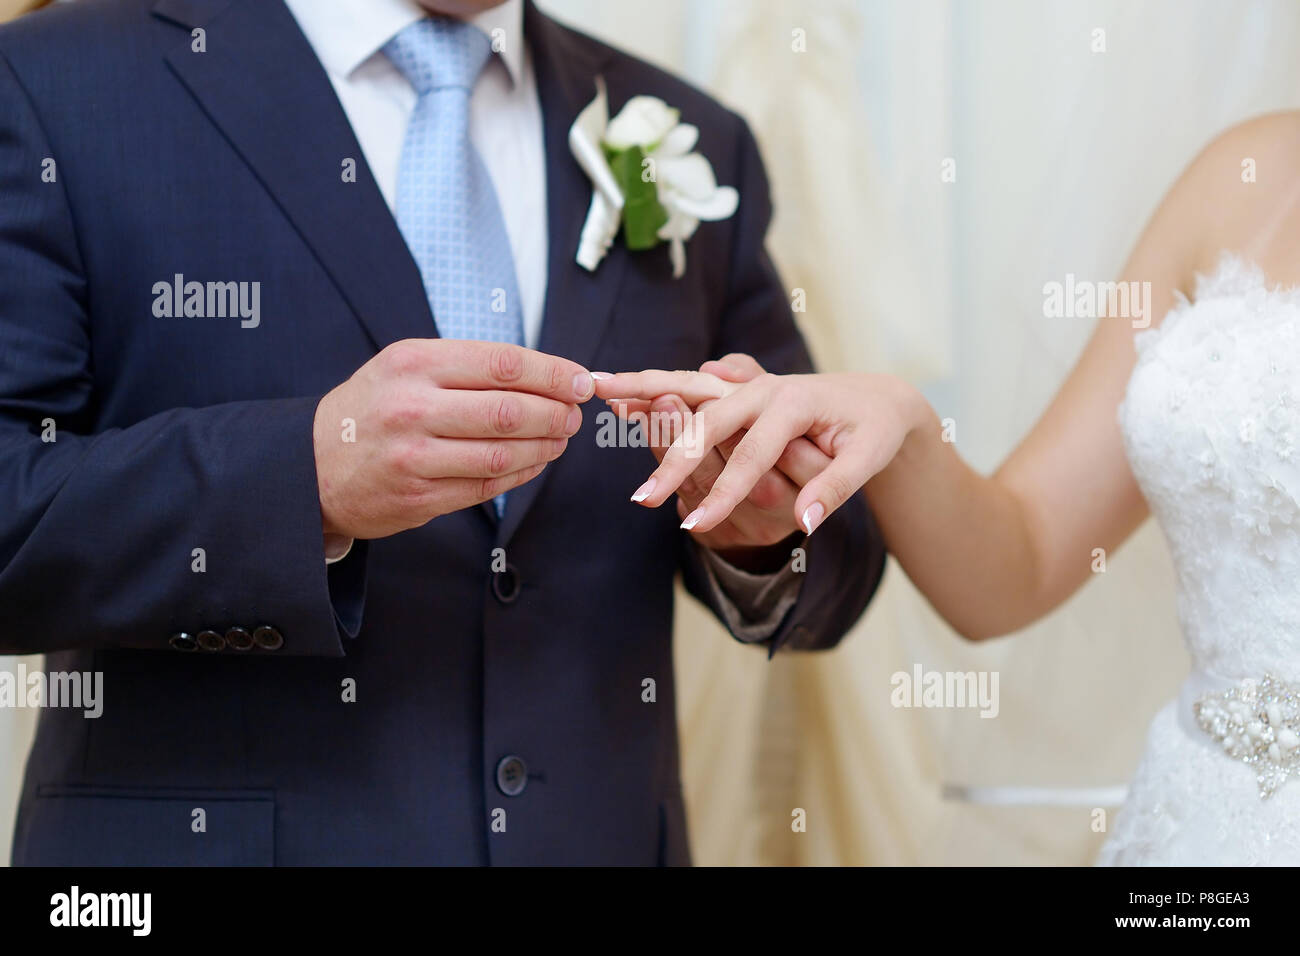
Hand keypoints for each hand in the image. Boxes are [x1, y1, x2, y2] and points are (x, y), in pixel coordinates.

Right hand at [314, 339, 592, 539]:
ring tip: (560, 438)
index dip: (553, 373)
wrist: (312, 464)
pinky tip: (535, 462)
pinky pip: (488, 488)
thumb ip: (469, 367)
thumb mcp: (407, 367)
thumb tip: (548, 374)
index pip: (503, 364)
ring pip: (503, 454)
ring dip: (545, 447)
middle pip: (510, 411)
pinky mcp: (419, 498)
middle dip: (557, 414)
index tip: (581, 381)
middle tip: (574, 415)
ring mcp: (414, 458)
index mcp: (414, 365)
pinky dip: (522, 474)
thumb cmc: (373, 408)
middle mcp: (412, 409)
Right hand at [594, 363, 923, 534]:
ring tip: (600, 394)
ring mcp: (746, 384)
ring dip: (642, 391)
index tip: (696, 528)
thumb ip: (835, 488)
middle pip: (706, 420)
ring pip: (686, 386)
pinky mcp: (735, 389)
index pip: (751, 455)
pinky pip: (687, 386)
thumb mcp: (868, 458)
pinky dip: (652, 387)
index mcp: (794, 402)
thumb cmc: (874, 430)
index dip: (724, 493)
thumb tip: (805, 523)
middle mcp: (763, 387)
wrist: (876, 397)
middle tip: (641, 497)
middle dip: (671, 457)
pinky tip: (618, 396)